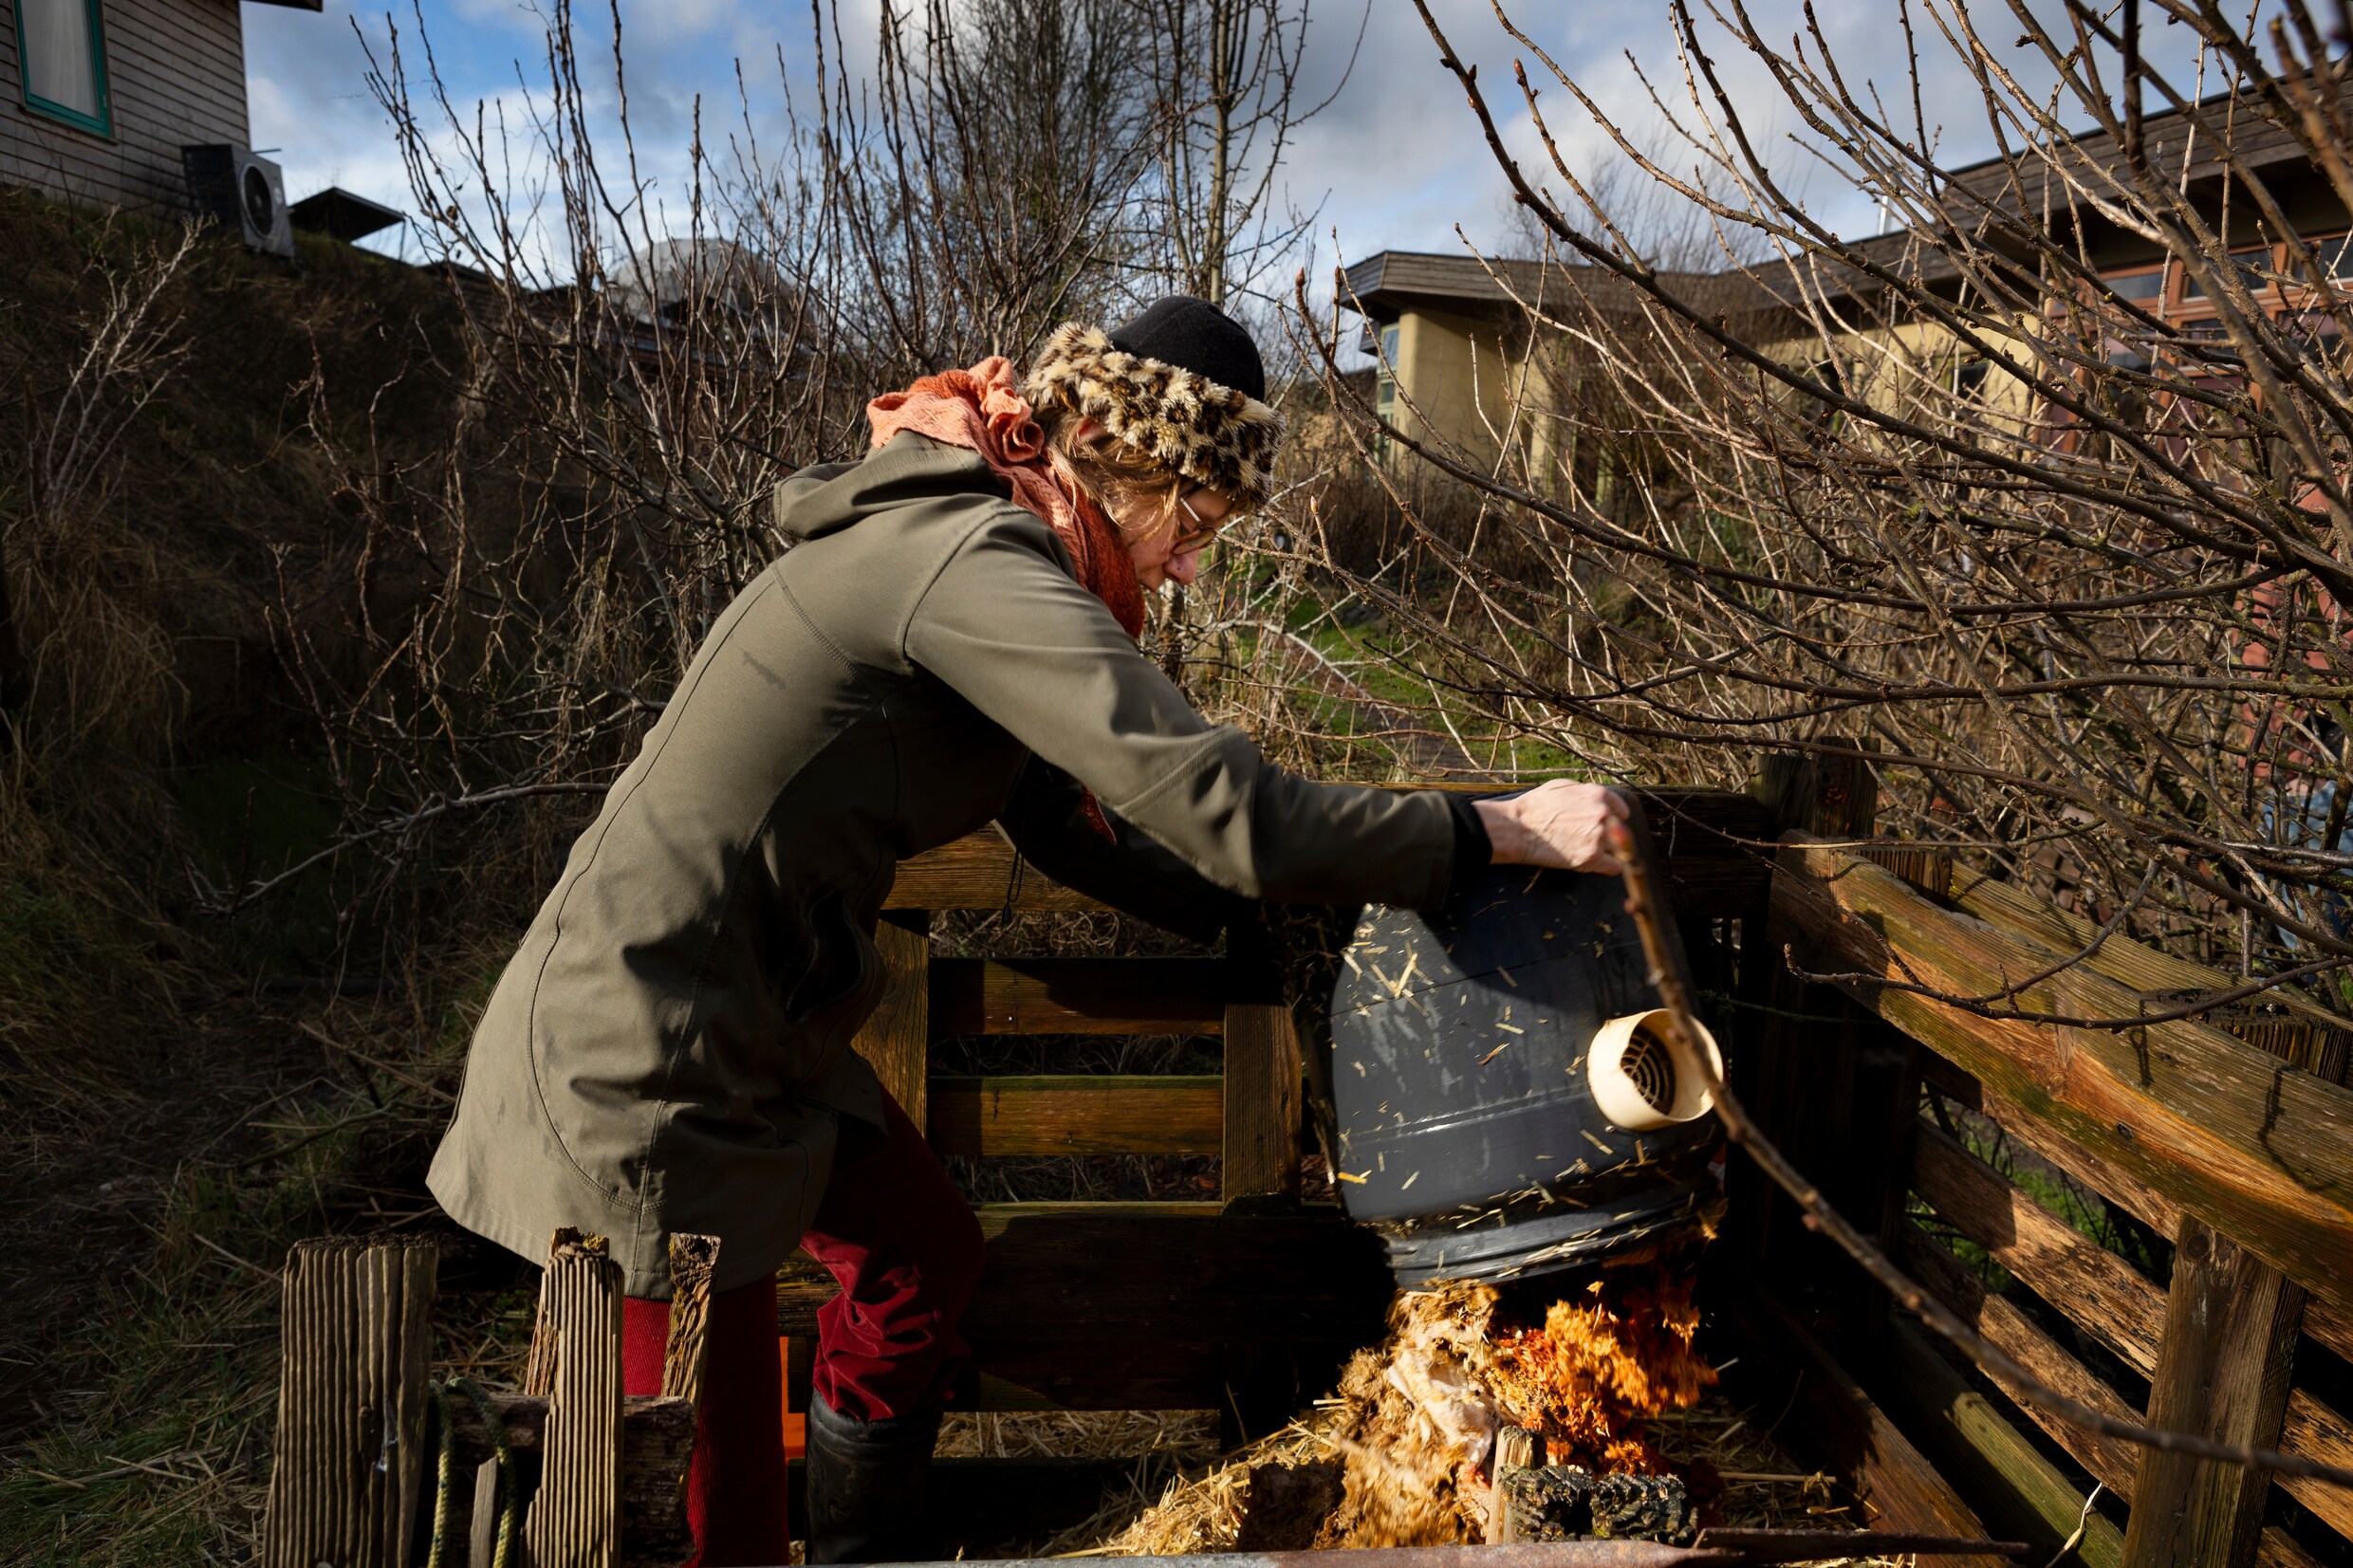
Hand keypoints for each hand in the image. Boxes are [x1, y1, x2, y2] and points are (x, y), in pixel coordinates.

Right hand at [1475, 782, 1630, 874]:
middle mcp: (1604, 814)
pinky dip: (1608, 867)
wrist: (1518, 828)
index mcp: (1599, 795)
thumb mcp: (1562, 786)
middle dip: (1611, 835)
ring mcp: (1599, 837)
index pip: (1622, 811)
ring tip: (1588, 851)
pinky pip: (1614, 867)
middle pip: (1621, 830)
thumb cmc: (1535, 806)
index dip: (1614, 818)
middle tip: (1592, 839)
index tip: (1606, 825)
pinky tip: (1598, 865)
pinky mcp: (1591, 857)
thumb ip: (1586, 792)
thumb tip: (1598, 800)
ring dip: (1607, 851)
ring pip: (1618, 848)